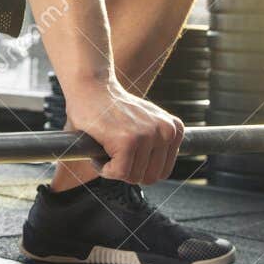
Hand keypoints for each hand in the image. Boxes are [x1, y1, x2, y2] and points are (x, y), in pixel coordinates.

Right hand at [63, 78, 183, 184]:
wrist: (90, 86)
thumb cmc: (112, 107)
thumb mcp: (145, 121)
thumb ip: (157, 142)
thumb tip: (159, 172)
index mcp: (174, 129)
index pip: (162, 171)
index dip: (139, 167)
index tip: (125, 150)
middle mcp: (166, 131)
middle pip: (150, 177)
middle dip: (129, 171)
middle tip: (113, 153)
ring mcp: (147, 136)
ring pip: (133, 177)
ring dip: (114, 168)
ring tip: (105, 147)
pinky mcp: (128, 141)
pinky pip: (118, 173)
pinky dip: (104, 168)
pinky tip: (98, 151)